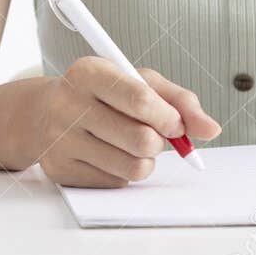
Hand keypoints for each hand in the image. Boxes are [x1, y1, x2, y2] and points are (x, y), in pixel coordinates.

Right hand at [31, 56, 221, 187]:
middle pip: (141, 139)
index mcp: (88, 72)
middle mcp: (68, 104)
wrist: (45, 113)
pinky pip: (116, 182)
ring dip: (145, 160)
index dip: (168, 117)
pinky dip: (123, 172)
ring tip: (131, 144)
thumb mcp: (138, 82)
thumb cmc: (102, 94)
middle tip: (151, 134)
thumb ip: (179, 100)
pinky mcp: (60, 169)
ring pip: (133, 167)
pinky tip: (108, 155)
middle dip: (158, 142)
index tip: (175, 124)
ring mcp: (60, 139)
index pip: (139, 99)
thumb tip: (210, 129)